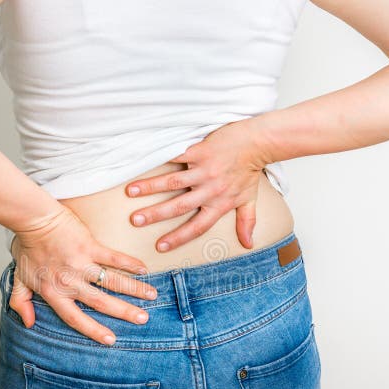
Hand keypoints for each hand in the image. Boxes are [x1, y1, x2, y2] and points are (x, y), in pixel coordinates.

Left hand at [8, 205, 157, 345]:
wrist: (34, 219)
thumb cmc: (27, 246)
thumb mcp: (19, 278)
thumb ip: (21, 302)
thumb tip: (28, 324)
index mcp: (53, 292)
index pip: (75, 318)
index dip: (93, 330)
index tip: (111, 340)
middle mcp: (69, 281)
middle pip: (101, 302)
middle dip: (124, 312)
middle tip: (143, 320)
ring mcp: (81, 264)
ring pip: (112, 281)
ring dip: (134, 289)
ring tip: (152, 296)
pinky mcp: (90, 246)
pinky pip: (114, 257)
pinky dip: (130, 264)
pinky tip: (144, 270)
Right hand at [125, 118, 272, 250]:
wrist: (257, 142)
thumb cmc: (251, 170)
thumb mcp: (250, 199)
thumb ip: (246, 222)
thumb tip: (248, 245)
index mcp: (219, 204)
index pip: (197, 227)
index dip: (178, 237)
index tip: (160, 246)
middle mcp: (210, 190)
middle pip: (178, 206)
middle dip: (155, 214)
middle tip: (135, 221)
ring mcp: (203, 170)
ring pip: (173, 181)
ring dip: (150, 186)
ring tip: (131, 191)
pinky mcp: (199, 151)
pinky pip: (176, 156)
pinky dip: (160, 159)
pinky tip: (142, 161)